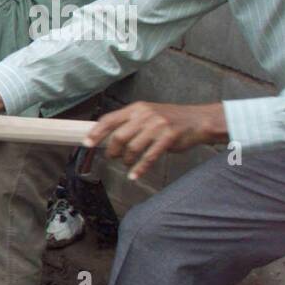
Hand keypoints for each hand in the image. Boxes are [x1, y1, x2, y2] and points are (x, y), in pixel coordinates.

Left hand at [84, 101, 225, 180]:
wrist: (198, 120)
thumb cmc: (169, 119)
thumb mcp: (147, 114)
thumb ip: (130, 122)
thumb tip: (106, 136)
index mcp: (137, 108)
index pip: (109, 119)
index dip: (96, 132)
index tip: (86, 143)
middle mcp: (145, 115)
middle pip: (118, 136)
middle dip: (112, 151)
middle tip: (112, 157)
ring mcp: (158, 126)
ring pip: (132, 148)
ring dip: (126, 160)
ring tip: (126, 163)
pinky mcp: (168, 138)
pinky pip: (148, 157)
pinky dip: (139, 168)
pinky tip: (134, 175)